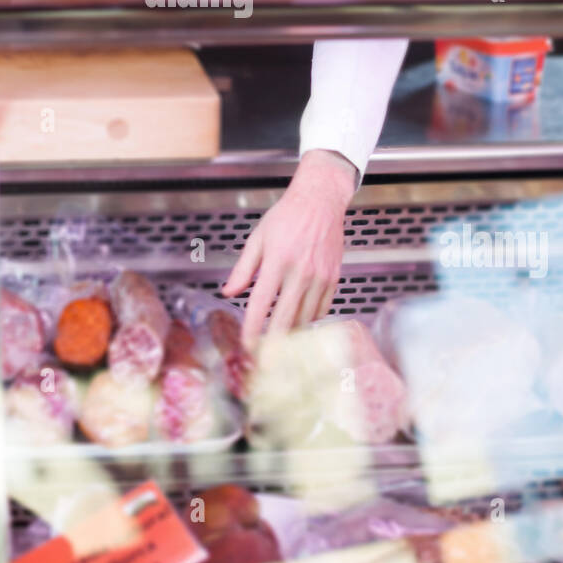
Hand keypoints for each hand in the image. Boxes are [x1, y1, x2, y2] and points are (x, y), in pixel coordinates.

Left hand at [222, 149, 356, 345]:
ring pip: (306, 317)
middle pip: (286, 317)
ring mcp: (320, 276)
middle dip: (274, 344)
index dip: (253, 328)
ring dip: (293, 335)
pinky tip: (301, 326)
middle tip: (266, 362)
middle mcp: (300, 271)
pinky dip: (311, 321)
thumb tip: (229, 292)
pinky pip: (323, 309)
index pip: (261, 303)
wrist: (321, 200)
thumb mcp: (258, 238)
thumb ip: (243, 269)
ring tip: (282, 348)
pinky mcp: (334, 277)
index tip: (246, 345)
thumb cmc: (287, 216)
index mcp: (277, 260)